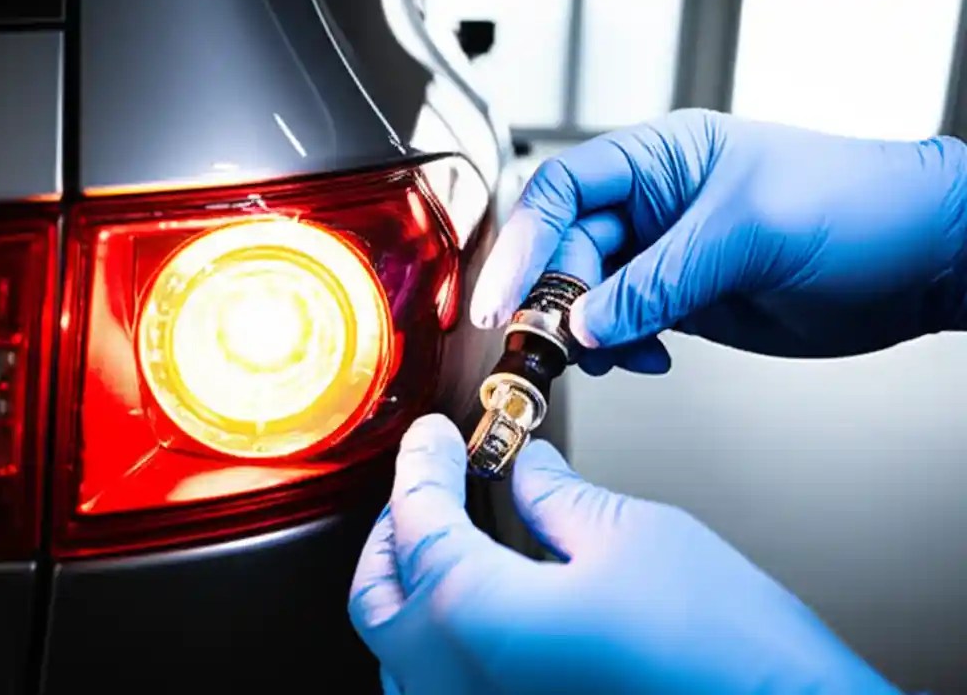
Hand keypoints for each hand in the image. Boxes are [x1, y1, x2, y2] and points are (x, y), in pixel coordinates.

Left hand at [348, 414, 897, 693]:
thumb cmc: (729, 659)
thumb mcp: (634, 539)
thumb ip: (556, 497)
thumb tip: (525, 469)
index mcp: (473, 617)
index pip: (415, 521)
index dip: (421, 465)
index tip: (431, 438)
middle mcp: (455, 684)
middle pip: (377, 599)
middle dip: (393, 535)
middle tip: (429, 488)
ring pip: (402, 657)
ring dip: (412, 595)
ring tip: (450, 546)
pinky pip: (444, 693)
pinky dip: (444, 649)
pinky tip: (485, 617)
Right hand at [472, 109, 966, 373]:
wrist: (926, 261)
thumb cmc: (858, 207)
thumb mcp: (748, 234)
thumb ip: (659, 281)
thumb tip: (586, 323)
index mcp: (660, 160)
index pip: (562, 192)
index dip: (525, 242)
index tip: (504, 297)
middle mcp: (654, 206)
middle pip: (566, 251)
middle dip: (554, 300)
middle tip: (552, 343)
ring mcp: (667, 256)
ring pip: (589, 296)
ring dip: (584, 333)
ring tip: (607, 357)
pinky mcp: (684, 301)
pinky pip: (623, 327)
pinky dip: (620, 350)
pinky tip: (648, 358)